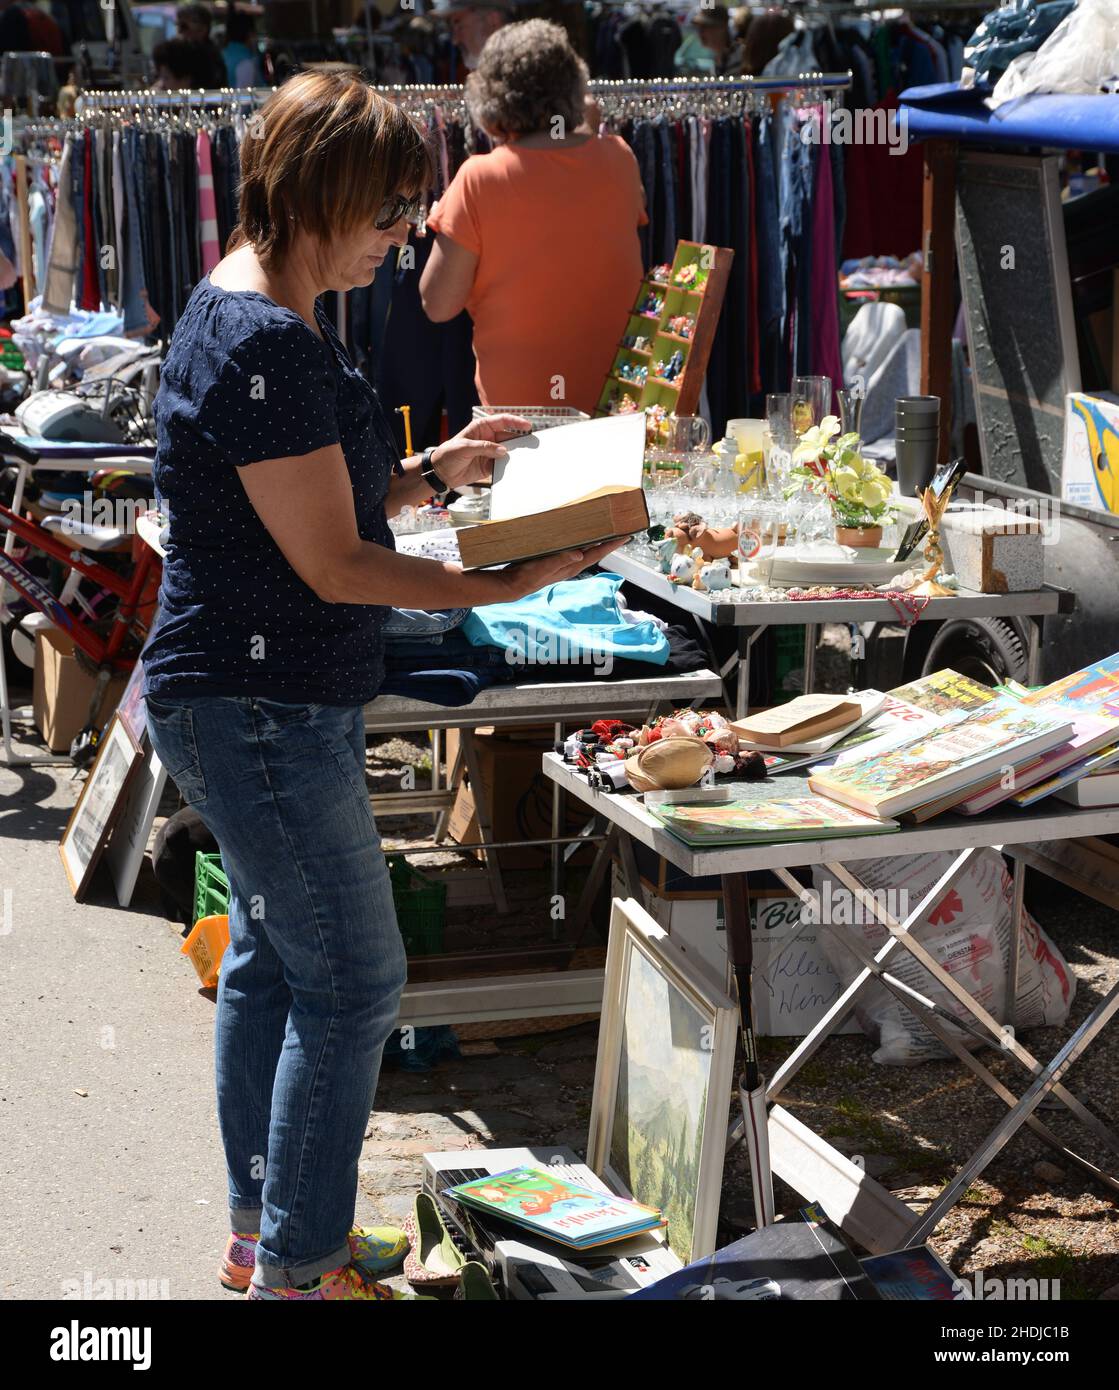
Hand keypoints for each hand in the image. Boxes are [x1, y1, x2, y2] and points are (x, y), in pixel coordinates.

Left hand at [430, 413, 532, 490]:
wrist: (440, 473)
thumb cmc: (448, 454)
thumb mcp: (464, 447)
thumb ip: (484, 447)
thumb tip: (503, 451)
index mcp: (482, 428)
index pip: (502, 421)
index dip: (516, 422)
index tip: (528, 425)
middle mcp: (488, 439)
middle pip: (508, 437)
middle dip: (520, 440)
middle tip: (531, 444)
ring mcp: (490, 453)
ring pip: (508, 452)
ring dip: (515, 454)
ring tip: (524, 457)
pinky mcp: (489, 466)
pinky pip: (503, 465)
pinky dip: (509, 467)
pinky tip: (514, 468)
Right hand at [466, 537, 625, 604]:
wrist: (510, 586)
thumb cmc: (525, 577)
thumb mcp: (542, 567)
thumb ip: (559, 560)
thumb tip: (580, 554)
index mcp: (570, 566)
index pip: (596, 554)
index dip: (612, 545)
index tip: (626, 536)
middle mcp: (570, 565)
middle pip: (595, 551)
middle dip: (609, 541)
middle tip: (622, 529)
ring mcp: (563, 564)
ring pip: (586, 550)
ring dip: (597, 541)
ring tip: (606, 530)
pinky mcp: (554, 561)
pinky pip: (574, 549)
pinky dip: (581, 542)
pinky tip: (580, 536)